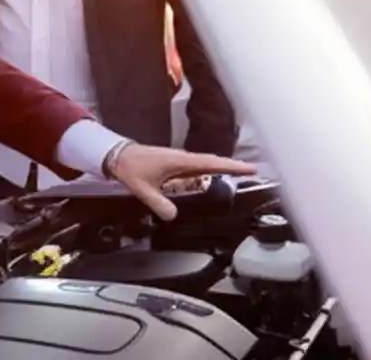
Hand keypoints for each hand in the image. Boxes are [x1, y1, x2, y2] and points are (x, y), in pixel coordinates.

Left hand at [108, 144, 254, 220]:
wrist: (117, 155)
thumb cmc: (130, 167)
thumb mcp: (143, 188)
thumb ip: (158, 203)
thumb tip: (174, 216)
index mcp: (180, 161)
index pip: (210, 163)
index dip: (231, 166)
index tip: (250, 168)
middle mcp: (183, 158)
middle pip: (213, 162)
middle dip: (233, 166)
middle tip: (253, 171)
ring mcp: (179, 160)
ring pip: (206, 164)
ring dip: (222, 168)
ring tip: (240, 174)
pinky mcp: (175, 163)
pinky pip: (196, 168)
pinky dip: (208, 171)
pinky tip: (212, 178)